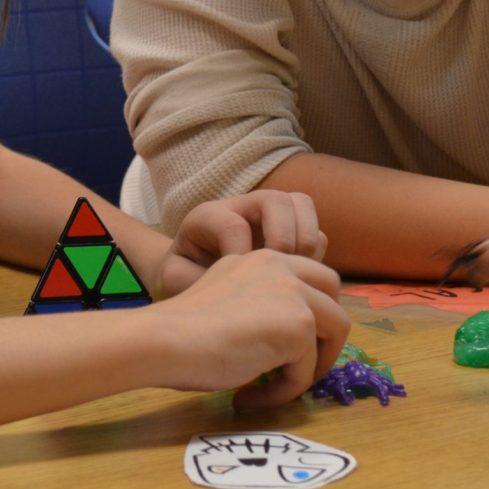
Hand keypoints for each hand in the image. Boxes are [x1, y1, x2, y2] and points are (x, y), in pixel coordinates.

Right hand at [149, 249, 347, 408]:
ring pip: (335, 333)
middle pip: (335, 299)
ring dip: (311, 367)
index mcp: (264, 258)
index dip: (313, 314)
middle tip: (297, 366)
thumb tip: (284, 336)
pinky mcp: (299, 326)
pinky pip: (305, 372)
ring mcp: (295, 295)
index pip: (314, 279)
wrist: (166, 339)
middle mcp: (284, 267)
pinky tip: (249, 396)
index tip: (289, 346)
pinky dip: (283, 392)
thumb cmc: (182, 327)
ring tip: (277, 387)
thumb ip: (258, 301)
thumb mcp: (227, 296)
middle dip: (327, 337)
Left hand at [158, 191, 327, 297]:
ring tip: (295, 274)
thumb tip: (230, 289)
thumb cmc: (182, 274)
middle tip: (278, 271)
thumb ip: (193, 280)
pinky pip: (316, 231)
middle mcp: (242, 207)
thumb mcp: (172, 278)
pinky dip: (315, 255)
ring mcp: (269, 215)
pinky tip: (300, 281)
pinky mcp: (290, 231)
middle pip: (275, 199)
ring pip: (302, 205)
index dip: (240, 255)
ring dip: (305, 240)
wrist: (189, 269)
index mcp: (208, 216)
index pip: (232, 224)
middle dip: (282, 236)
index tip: (238, 285)